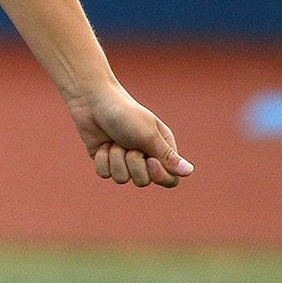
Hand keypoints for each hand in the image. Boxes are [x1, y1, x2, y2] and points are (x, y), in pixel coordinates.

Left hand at [67, 85, 192, 187]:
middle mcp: (144, 156)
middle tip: (128, 144)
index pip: (170, 179)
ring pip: (122, 179)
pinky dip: (101, 159)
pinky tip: (102, 144)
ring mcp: (123, 159)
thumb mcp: (148, 134)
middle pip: (143, 181)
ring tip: (114, 141)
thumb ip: (167, 156)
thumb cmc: (124, 113)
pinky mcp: (105, 160)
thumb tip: (189, 172)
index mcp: (161, 149)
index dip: (160, 176)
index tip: (150, 161)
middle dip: (133, 163)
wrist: (92, 100)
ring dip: (115, 159)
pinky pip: (104, 173)